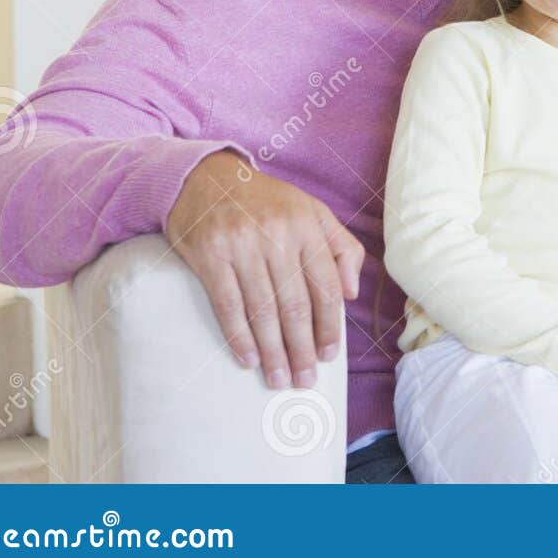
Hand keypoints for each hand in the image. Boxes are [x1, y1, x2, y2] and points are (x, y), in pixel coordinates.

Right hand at [167, 150, 362, 388]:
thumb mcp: (312, 210)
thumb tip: (352, 293)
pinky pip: (228, 305)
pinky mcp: (209, 256)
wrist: (205, 178)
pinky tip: (250, 359)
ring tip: (279, 378)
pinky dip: (240, 337)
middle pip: (295, 305)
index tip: (330, 354)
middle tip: (305, 379)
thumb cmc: (266, 201)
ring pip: (263, 310)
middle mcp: (276, 235)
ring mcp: (241, 246)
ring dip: (273, 351)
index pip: (326, 286)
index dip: (330, 325)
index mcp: (306, 225)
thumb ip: (341, 247)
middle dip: (302, 348)